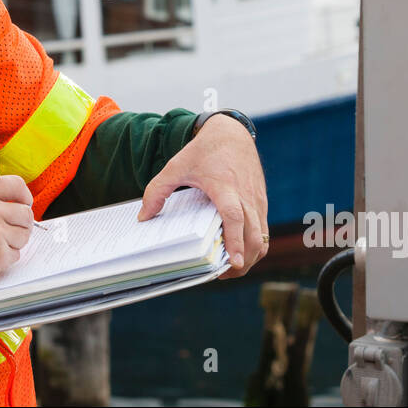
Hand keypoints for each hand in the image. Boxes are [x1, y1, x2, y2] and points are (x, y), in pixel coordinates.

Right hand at [0, 174, 35, 297]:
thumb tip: (16, 207)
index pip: (17, 184)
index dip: (24, 197)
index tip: (23, 205)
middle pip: (26, 214)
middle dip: (20, 225)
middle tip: (8, 232)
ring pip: (23, 236)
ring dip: (12, 243)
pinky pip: (15, 255)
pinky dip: (4, 259)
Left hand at [137, 114, 267, 279]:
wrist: (232, 134)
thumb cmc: (205, 151)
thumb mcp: (176, 165)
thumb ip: (158, 189)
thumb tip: (144, 216)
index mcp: (226, 188)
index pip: (234, 217)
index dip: (235, 241)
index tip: (233, 262)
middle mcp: (246, 197)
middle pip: (254, 236)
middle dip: (243, 260)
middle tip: (224, 273)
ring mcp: (257, 202)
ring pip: (262, 238)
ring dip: (250, 256)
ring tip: (229, 267)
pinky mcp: (261, 204)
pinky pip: (264, 231)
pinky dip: (254, 245)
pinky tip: (236, 251)